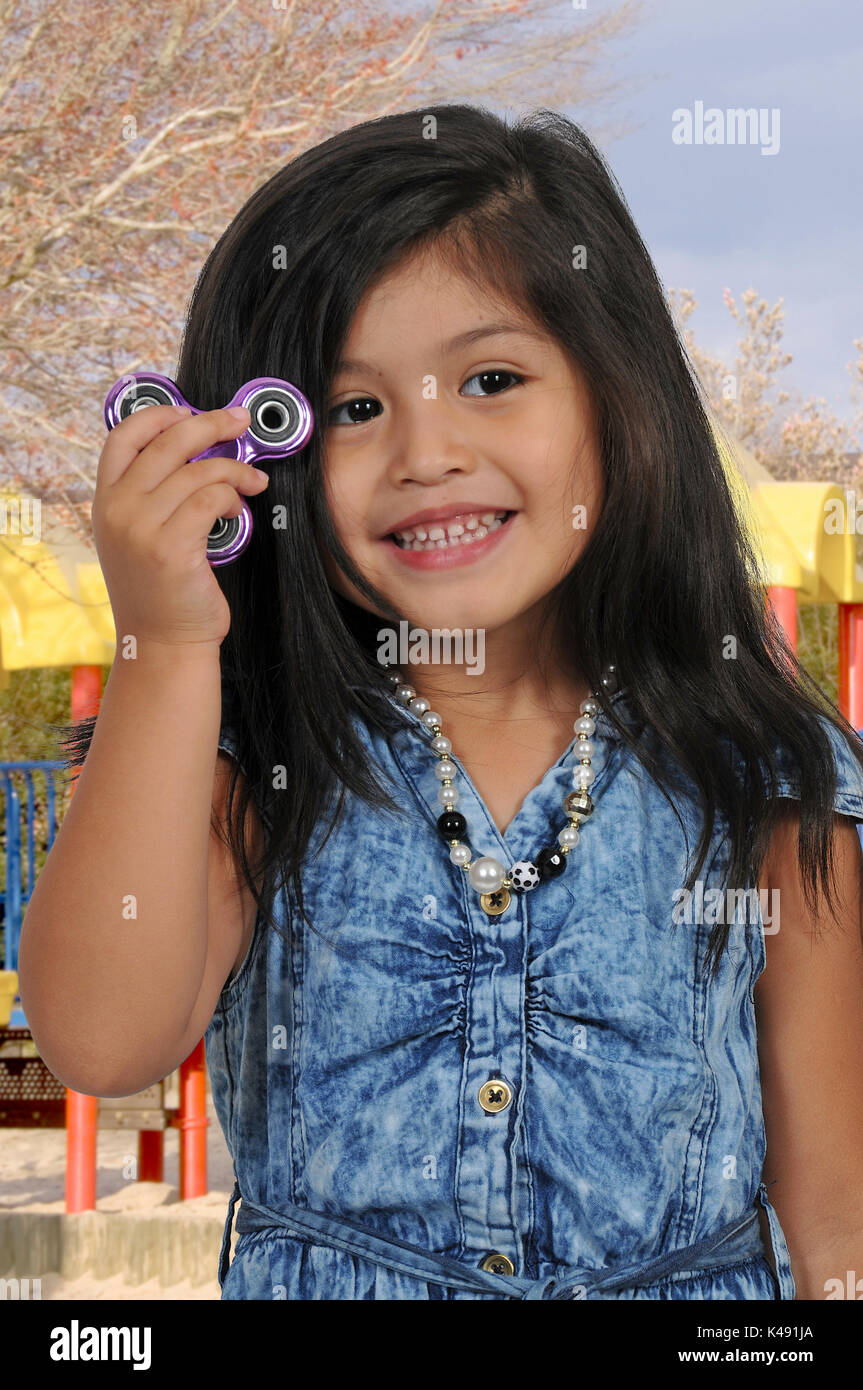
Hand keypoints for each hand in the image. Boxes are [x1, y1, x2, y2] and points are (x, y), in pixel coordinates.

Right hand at [92, 402, 268, 647]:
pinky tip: (240, 509)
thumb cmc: (162, 590)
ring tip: (253, 482)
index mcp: (105, 501)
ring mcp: (140, 527)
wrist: (162, 642)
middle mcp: (117, 509)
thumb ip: (150, 495)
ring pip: (198, 470)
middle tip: (240, 422)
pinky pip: (212, 498)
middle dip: (211, 423)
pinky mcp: (171, 547)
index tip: (191, 410)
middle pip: (168, 442)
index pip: (123, 436)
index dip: (160, 414)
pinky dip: (233, 497)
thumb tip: (195, 448)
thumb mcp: (137, 536)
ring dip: (235, 469)